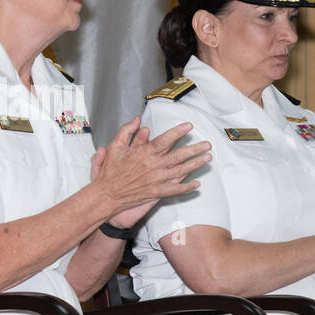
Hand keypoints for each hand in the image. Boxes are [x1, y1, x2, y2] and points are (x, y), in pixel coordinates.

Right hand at [92, 118, 209, 225]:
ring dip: (195, 164)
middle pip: (178, 155)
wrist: (107, 194)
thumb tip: (136, 120)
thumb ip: (126, 131)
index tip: (189, 126)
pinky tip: (197, 184)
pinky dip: (187, 187)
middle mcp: (153, 166)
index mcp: (144, 153)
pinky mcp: (156, 192)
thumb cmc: (111, 172)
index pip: (165, 140)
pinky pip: (175, 190)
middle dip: (195, 149)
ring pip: (181, 171)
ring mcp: (156, 180)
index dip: (178, 132)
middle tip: (207, 144)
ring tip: (207, 158)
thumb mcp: (115, 147)